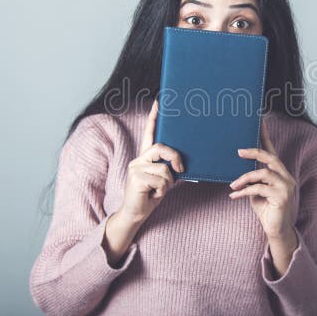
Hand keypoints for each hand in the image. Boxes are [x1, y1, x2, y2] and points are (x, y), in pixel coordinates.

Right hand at [116, 99, 183, 225]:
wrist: (135, 214)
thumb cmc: (151, 195)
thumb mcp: (164, 179)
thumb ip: (169, 167)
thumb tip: (181, 162)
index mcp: (146, 157)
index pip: (150, 133)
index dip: (154, 117)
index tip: (159, 101)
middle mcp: (139, 159)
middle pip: (161, 148)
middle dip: (175, 158)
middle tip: (180, 168)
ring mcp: (136, 168)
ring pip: (164, 169)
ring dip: (168, 184)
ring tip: (158, 190)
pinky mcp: (136, 178)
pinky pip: (161, 181)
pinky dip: (163, 191)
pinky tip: (153, 195)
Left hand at [229, 119, 296, 241]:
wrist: (276, 231)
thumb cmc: (267, 210)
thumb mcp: (257, 192)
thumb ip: (252, 180)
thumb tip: (238, 171)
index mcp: (280, 174)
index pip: (272, 152)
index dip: (265, 138)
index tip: (260, 123)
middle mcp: (286, 177)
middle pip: (271, 158)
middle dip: (254, 152)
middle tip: (238, 152)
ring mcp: (286, 187)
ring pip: (263, 173)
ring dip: (245, 178)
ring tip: (233, 185)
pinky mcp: (282, 197)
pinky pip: (259, 188)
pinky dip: (245, 191)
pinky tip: (234, 195)